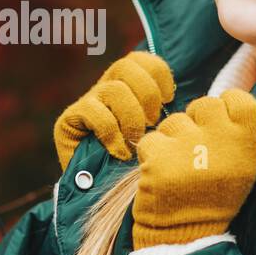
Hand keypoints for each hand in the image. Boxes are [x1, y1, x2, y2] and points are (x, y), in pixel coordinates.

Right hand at [53, 51, 175, 171]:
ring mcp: (86, 103)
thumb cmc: (137, 165)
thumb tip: (186, 103)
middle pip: (127, 65)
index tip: (169, 98)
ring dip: (131, 117)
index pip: (140, 59)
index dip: (158, 73)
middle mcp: (105, 88)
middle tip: (153, 123)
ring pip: (113, 89)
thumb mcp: (159, 136)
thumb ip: (169, 116)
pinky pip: (93, 111)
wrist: (101, 195)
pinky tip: (119, 151)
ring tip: (135, 139)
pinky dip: (111, 132)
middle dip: (147, 94)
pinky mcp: (69, 121)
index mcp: (128, 86)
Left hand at [131, 89, 255, 248]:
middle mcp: (219, 140)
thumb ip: (237, 134)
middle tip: (196, 151)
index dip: (225, 109)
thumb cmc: (215, 198)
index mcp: (246, 142)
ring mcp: (187, 146)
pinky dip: (152, 155)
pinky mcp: (157, 156)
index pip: (237, 97)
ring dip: (172, 140)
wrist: (186, 235)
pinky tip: (162, 174)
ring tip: (180, 168)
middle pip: (204, 103)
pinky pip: (151, 139)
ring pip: (174, 121)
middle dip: (197, 122)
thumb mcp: (242, 168)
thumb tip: (226, 100)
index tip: (219, 129)